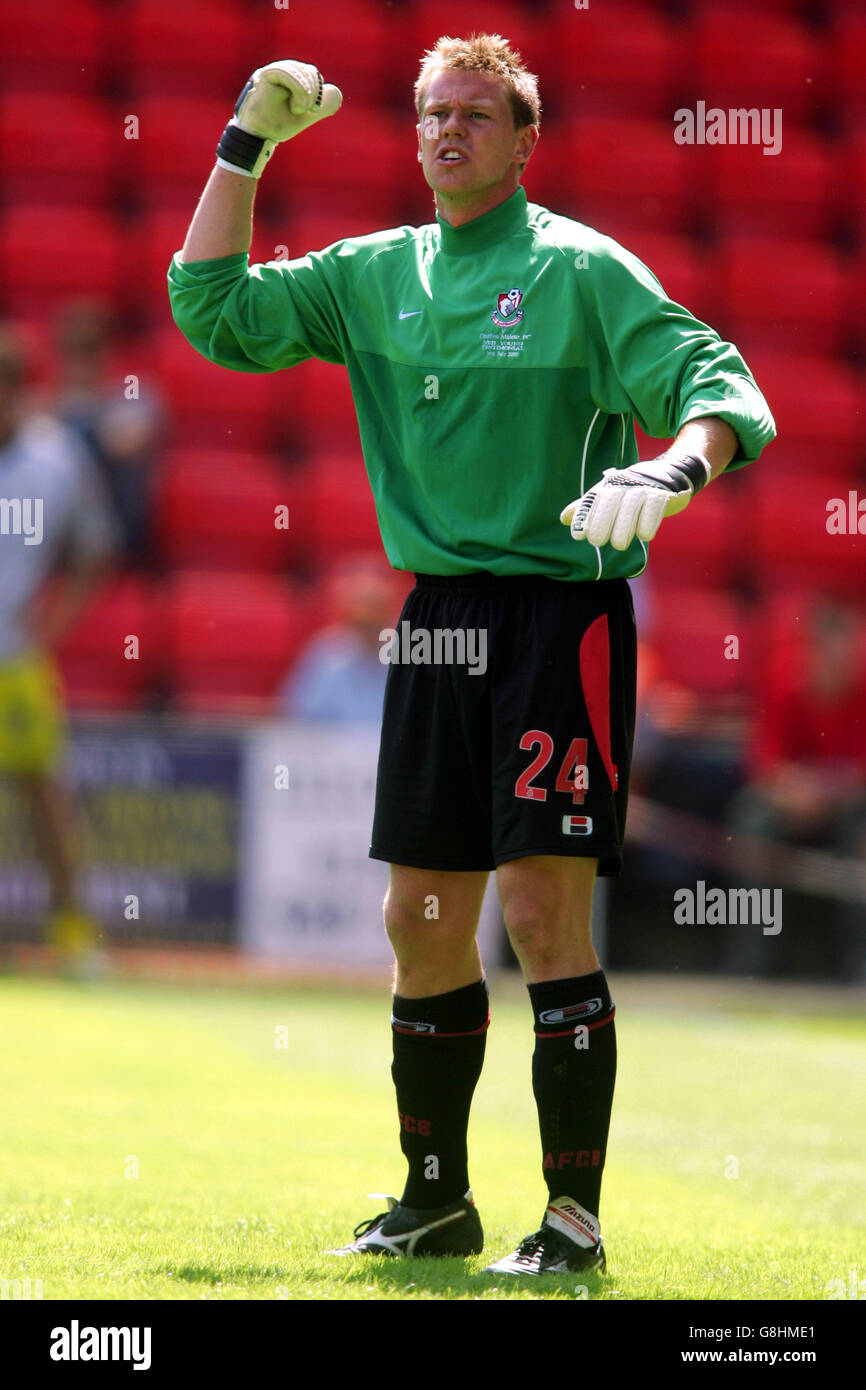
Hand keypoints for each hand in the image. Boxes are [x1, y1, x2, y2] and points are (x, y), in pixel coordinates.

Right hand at [216, 60, 342, 177]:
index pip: (312, 75)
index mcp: (291, 79)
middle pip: (308, 71)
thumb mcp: (306, 115)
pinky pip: (285, 72)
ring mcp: (272, 72)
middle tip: (306, 111)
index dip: (319, 91)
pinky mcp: (264, 75)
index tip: (314, 111)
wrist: (258, 136)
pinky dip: (297, 86)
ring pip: (299, 70)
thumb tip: (334, 91)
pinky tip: (298, 104)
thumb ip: (323, 104)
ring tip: (299, 109)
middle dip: (314, 93)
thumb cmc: (278, 125)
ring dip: (305, 93)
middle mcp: (281, 72)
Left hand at [560, 452, 711, 550]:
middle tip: (599, 542)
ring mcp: (643, 489)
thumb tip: (563, 519)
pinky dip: (648, 523)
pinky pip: (654, 507)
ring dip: (624, 527)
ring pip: (631, 506)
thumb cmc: (631, 490)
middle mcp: (624, 486)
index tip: (578, 536)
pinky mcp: (662, 494)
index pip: (593, 500)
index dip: (584, 517)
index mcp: (608, 486)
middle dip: (602, 523)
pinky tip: (644, 536)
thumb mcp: (607, 496)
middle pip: (610, 501)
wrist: (668, 474)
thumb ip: (586, 508)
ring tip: (620, 545)